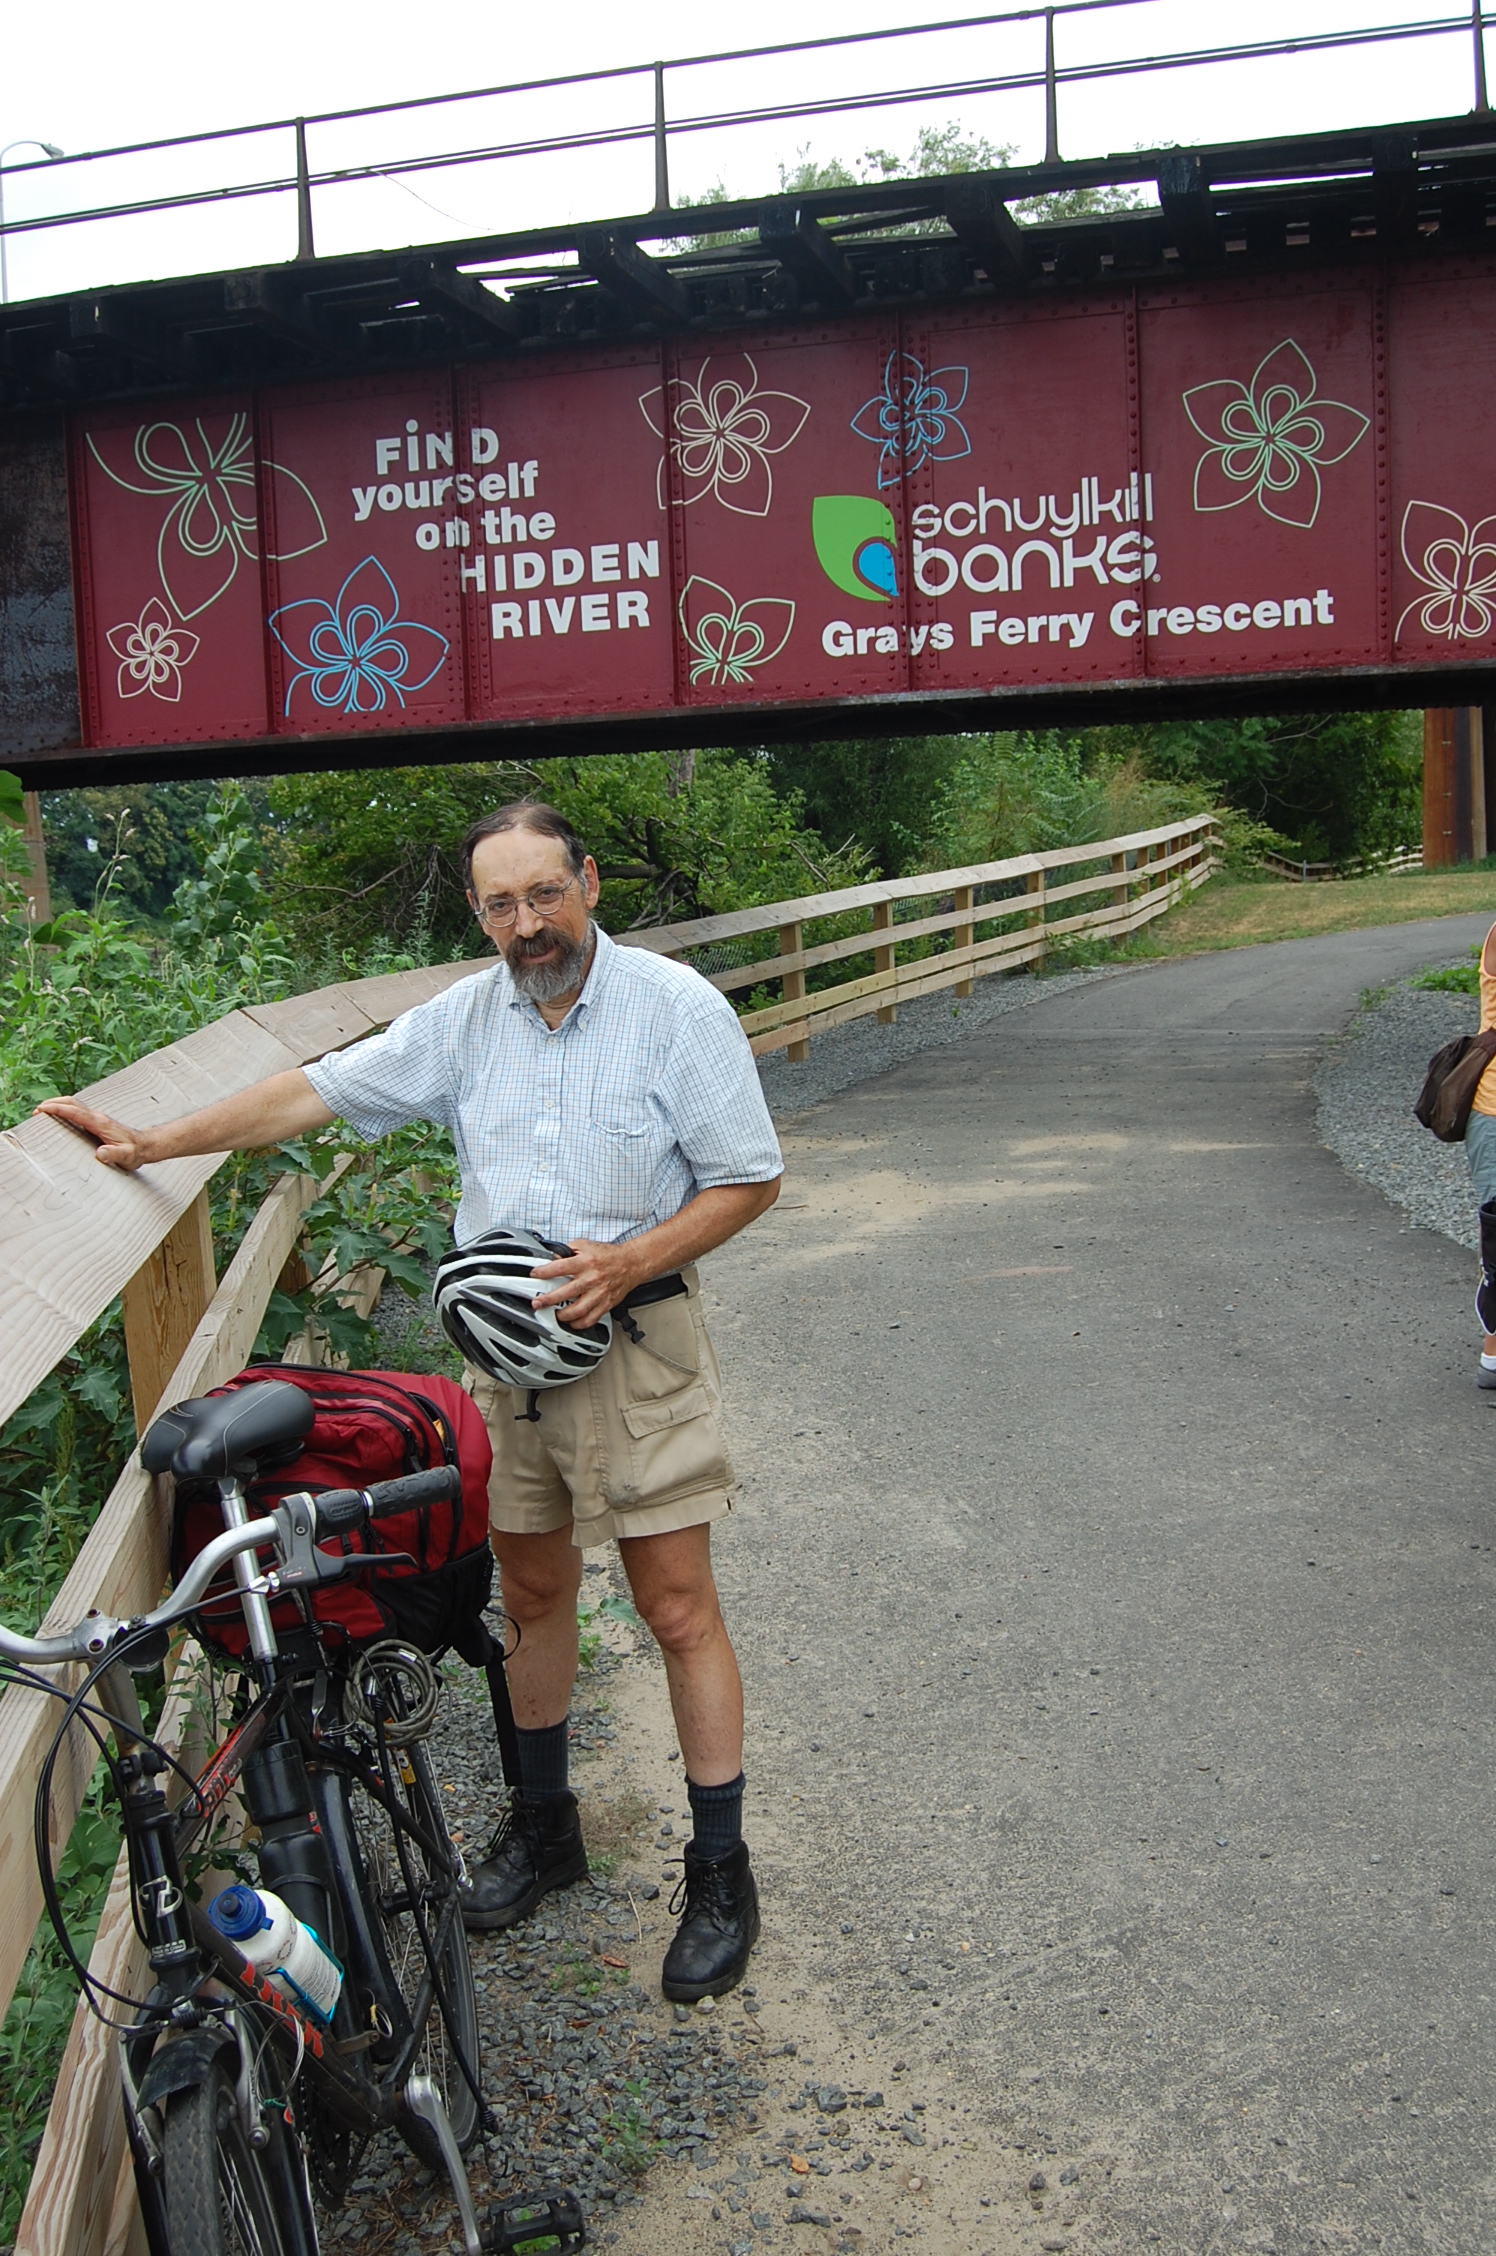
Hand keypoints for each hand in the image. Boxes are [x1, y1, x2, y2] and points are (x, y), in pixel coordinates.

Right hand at [34, 1096, 159, 1169]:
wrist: (145, 1146)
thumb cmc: (135, 1152)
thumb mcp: (126, 1157)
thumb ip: (114, 1155)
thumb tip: (100, 1154)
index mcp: (100, 1123)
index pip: (75, 1112)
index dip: (57, 1109)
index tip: (42, 1109)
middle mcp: (97, 1117)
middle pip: (72, 1103)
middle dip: (53, 1104)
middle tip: (36, 1111)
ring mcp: (97, 1118)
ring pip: (74, 1105)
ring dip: (57, 1105)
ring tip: (41, 1111)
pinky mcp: (97, 1122)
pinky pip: (77, 1112)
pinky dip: (64, 1110)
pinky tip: (58, 1117)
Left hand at [530, 1238, 641, 1330]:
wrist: (631, 1264)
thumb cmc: (607, 1255)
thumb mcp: (585, 1245)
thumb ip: (567, 1250)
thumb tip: (551, 1257)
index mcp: (586, 1262)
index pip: (560, 1267)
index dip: (544, 1272)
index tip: (535, 1275)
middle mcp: (592, 1278)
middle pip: (566, 1292)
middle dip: (548, 1299)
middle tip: (538, 1303)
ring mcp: (599, 1293)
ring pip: (578, 1310)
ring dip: (562, 1315)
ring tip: (554, 1314)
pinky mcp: (606, 1304)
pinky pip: (591, 1319)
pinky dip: (579, 1324)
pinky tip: (571, 1322)